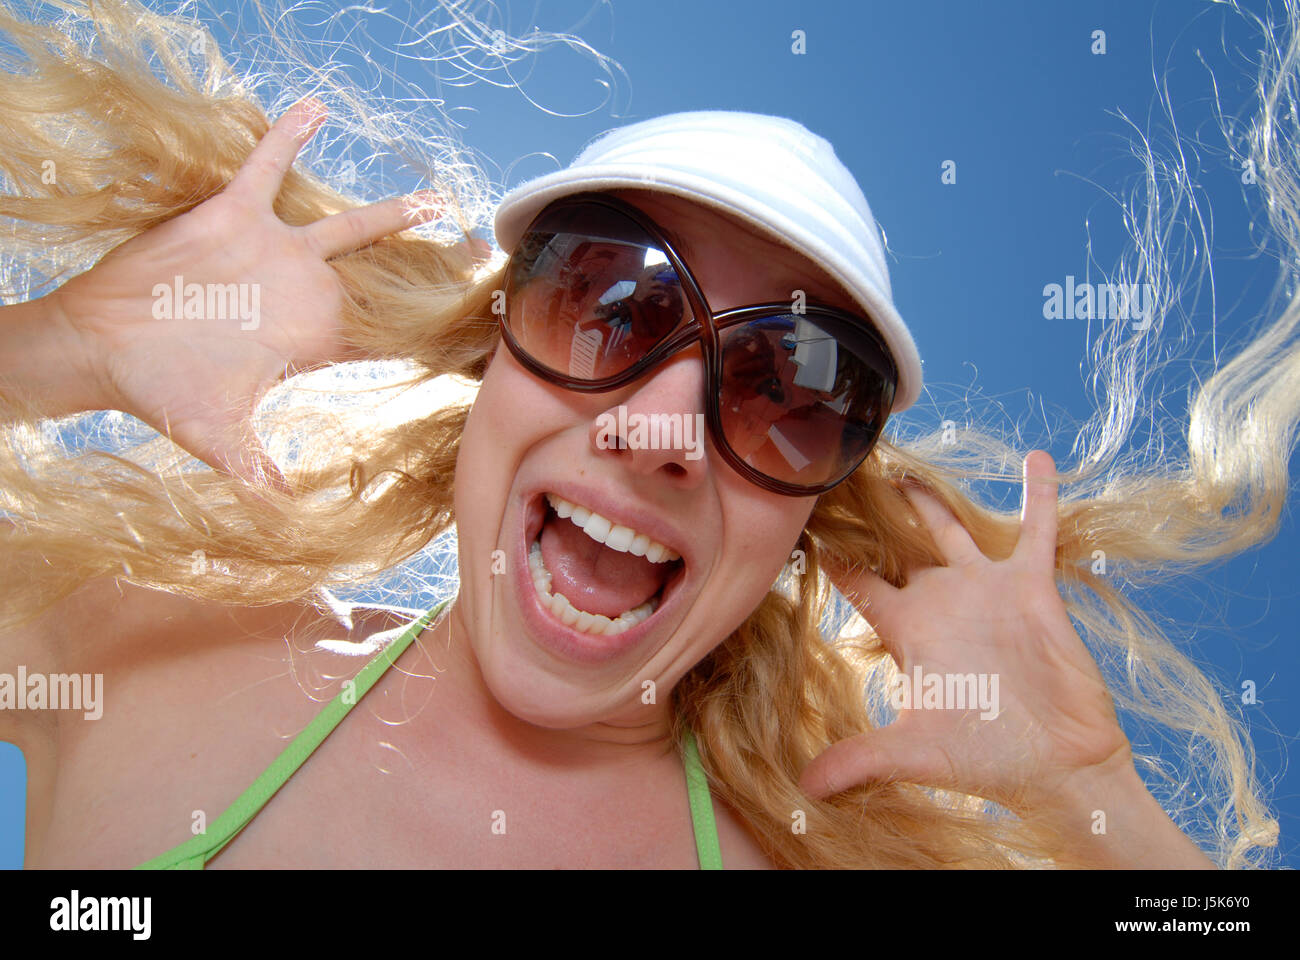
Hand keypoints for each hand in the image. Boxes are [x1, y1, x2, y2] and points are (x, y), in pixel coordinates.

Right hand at [51, 98, 444, 489]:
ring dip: (392, 213)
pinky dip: (287, 140)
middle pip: (387, 278)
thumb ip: (255, 475)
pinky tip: (313, 110)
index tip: (475, 331)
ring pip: (349, 227)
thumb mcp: (216, 440)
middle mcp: (308, 293)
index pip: (388, 336)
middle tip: (486, 262)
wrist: (104, 347)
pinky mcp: (236, 219)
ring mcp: (277, 254)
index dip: (431, 334)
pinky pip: (265, 168)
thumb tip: (286, 517)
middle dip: (435, 272)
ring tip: (438, 196)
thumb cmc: (162, 392)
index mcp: (315, 340)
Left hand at [800, 451, 1134, 817]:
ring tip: (902, 464)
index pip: (857, 580)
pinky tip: (1036, 459)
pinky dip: (1038, 497)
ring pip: (951, 528)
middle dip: (872, 511)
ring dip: (931, 498)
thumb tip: (805, 788)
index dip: (830, 553)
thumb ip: (860, 760)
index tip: (803, 517)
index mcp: (906, 628)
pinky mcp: (1032, 588)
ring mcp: (985, 589)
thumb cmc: (986, 758)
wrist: (1059, 764)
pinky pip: (1036, 532)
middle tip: (843, 466)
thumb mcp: (915, 753)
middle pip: (896, 542)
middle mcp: (940, 600)